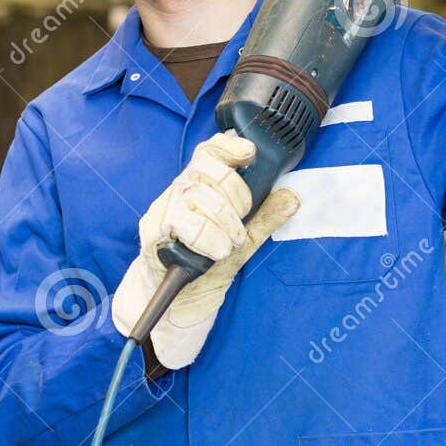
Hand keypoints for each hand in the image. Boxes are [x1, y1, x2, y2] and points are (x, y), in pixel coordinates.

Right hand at [111, 131, 300, 367]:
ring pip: (196, 193)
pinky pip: (183, 222)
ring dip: (223, 222)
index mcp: (200, 184)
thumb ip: (266, 216)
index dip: (228, 146)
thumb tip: (292, 196)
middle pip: (206, 168)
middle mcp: (179, 190)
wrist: (180, 300)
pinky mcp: (153, 230)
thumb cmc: (209, 261)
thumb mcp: (246, 238)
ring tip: (230, 244)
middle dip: (235, 195)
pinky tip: (216, 251)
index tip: (249, 154)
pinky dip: (207, 237)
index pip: (209, 149)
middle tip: (241, 226)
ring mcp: (164, 208)